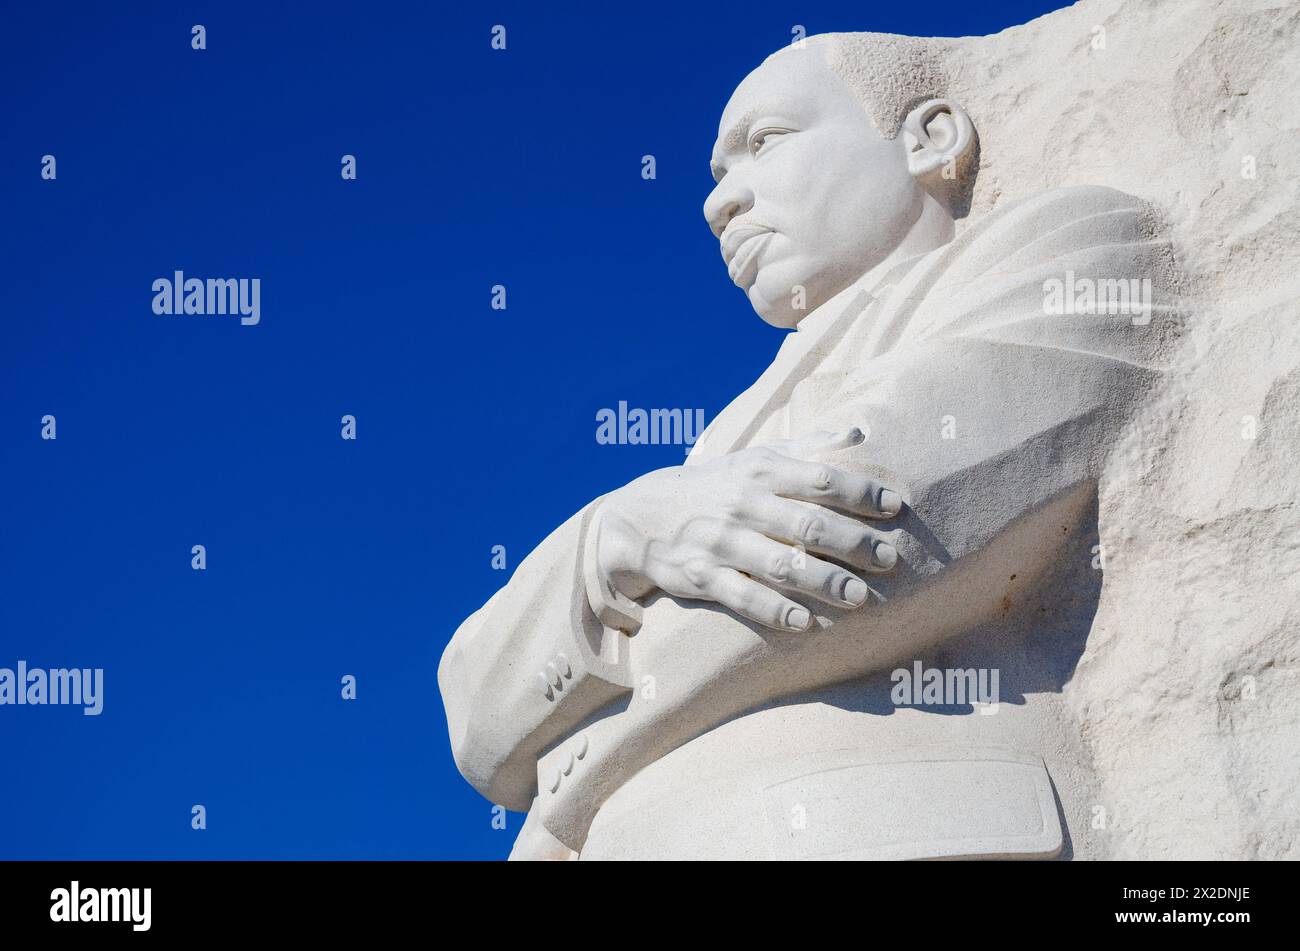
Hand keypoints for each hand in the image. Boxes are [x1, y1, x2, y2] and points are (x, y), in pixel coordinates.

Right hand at [593, 428, 900, 631]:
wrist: (639, 516)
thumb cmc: (714, 486)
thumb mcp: (754, 458)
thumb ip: (807, 448)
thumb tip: (859, 433)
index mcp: (760, 471)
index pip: (819, 478)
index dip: (859, 492)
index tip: (895, 506)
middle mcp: (742, 505)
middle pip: (806, 523)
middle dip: (852, 542)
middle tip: (890, 559)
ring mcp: (720, 542)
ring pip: (779, 563)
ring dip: (822, 581)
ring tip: (860, 598)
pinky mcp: (699, 577)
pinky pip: (740, 596)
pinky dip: (772, 609)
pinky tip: (803, 622)